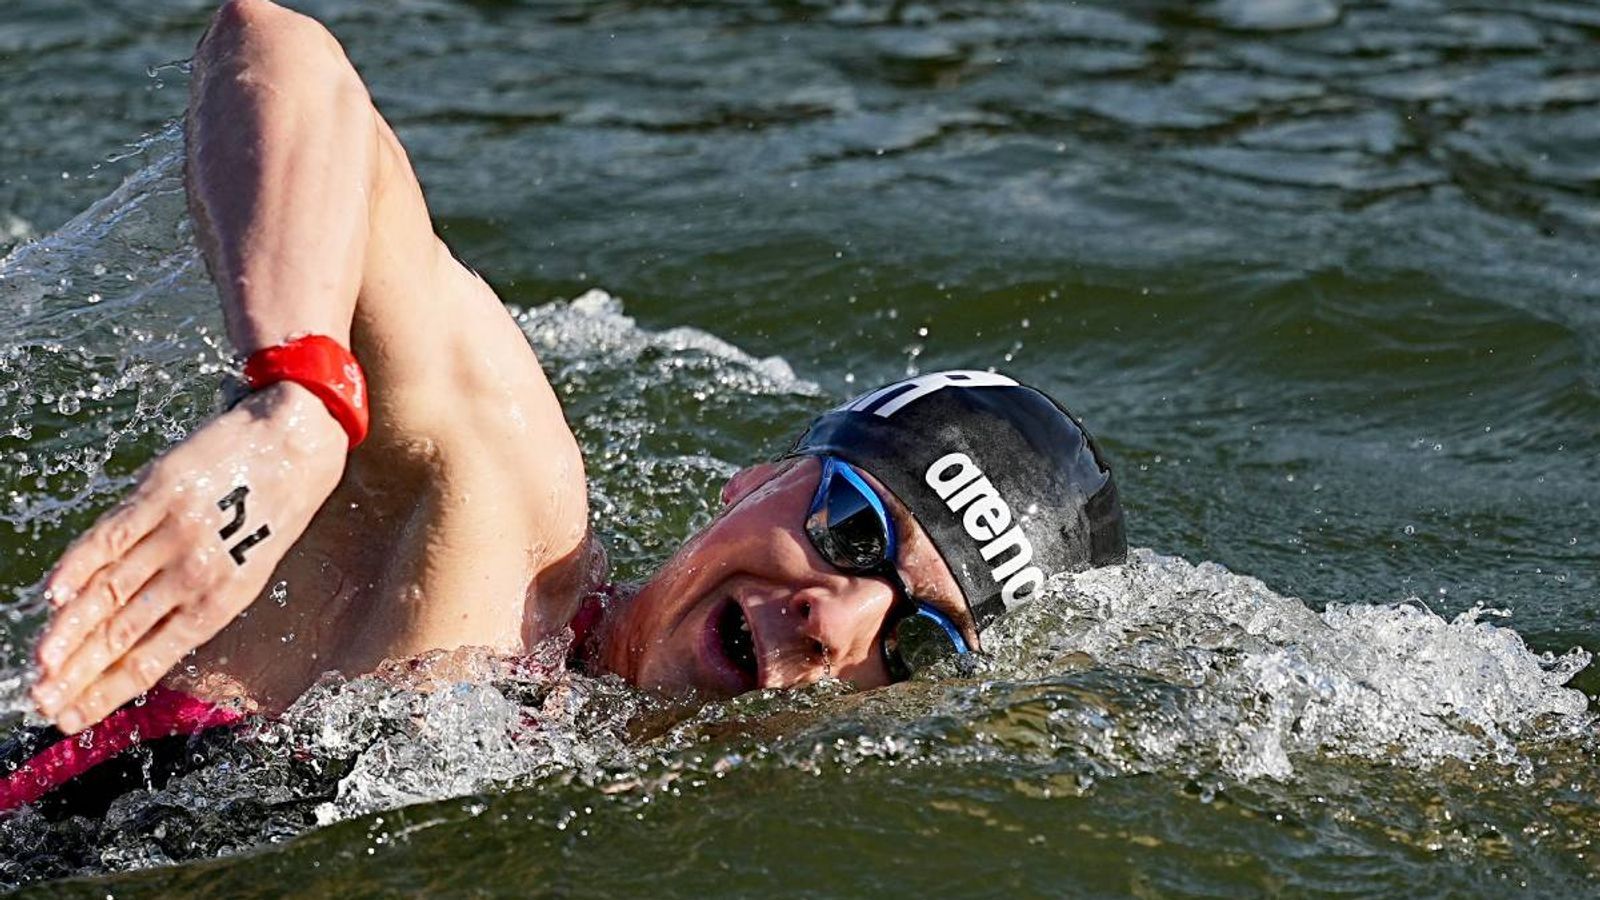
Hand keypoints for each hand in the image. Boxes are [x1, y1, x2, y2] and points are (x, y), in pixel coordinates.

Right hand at [31, 382, 347, 732]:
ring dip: (69, 631)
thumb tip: (139, 638)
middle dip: (79, 674)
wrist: (296, 443)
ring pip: (109, 591)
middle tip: (43, 703)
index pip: (154, 658)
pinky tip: (54, 595)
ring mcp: (177, 533)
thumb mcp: (249, 567)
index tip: (74, 719)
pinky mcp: (161, 493)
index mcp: (223, 600)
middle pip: (124, 633)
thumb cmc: (272, 511)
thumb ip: (197, 600)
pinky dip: (78, 565)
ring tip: (40, 664)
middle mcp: (198, 572)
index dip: (110, 691)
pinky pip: (110, 536)